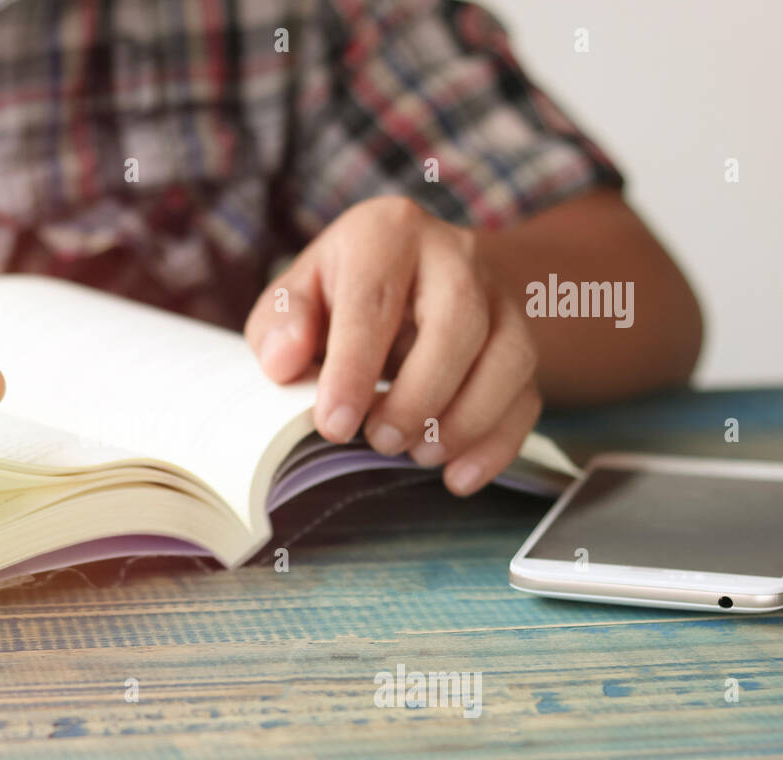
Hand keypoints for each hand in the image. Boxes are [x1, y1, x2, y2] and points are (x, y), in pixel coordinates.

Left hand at [245, 196, 540, 495]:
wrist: (412, 279)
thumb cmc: (341, 294)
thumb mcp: (297, 295)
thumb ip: (281, 325)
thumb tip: (283, 363)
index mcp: (387, 233)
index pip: (375, 302)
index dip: (354, 370)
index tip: (333, 425)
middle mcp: (454, 256)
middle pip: (459, 323)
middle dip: (420, 395)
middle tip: (380, 441)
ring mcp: (499, 298)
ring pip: (508, 358)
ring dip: (464, 421)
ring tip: (417, 455)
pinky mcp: (522, 342)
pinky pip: (528, 395)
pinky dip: (496, 444)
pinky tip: (458, 476)